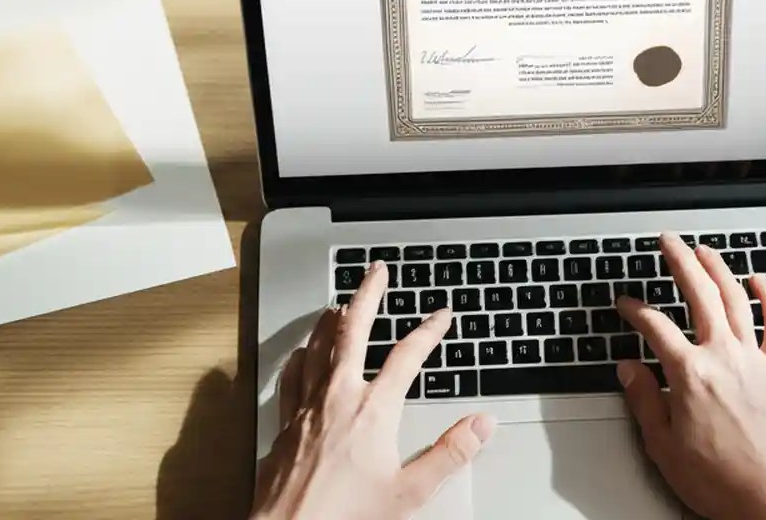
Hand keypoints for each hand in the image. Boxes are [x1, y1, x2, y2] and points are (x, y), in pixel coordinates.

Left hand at [252, 261, 494, 519]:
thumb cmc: (345, 518)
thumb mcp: (410, 491)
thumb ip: (449, 453)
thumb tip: (481, 424)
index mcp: (373, 410)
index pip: (407, 356)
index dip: (428, 331)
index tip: (441, 315)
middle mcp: (337, 399)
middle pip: (353, 332)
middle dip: (368, 296)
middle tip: (377, 271)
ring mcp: (306, 409)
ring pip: (317, 348)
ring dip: (331, 320)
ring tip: (340, 302)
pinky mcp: (284, 426)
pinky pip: (291, 378)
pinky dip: (300, 357)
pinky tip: (300, 352)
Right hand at [615, 234, 765, 519]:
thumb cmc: (720, 479)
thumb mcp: (662, 446)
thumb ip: (644, 400)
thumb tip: (628, 369)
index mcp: (689, 374)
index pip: (654, 326)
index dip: (634, 309)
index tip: (624, 303)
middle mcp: (723, 357)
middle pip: (699, 293)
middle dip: (679, 261)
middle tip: (667, 242)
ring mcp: (754, 359)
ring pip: (736, 298)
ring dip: (718, 268)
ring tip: (704, 250)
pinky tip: (758, 280)